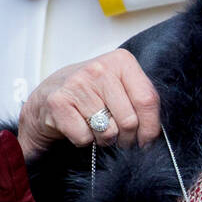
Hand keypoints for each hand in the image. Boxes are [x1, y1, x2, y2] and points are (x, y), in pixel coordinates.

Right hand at [17, 48, 160, 155]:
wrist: (48, 95)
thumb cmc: (91, 93)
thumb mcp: (121, 88)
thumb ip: (141, 101)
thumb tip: (153, 135)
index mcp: (121, 61)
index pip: (147, 100)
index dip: (150, 128)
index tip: (147, 140)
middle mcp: (99, 69)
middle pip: (129, 120)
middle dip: (126, 138)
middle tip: (119, 136)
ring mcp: (77, 84)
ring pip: (107, 132)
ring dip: (104, 139)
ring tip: (96, 127)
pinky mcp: (58, 102)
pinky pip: (85, 137)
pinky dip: (84, 140)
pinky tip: (78, 126)